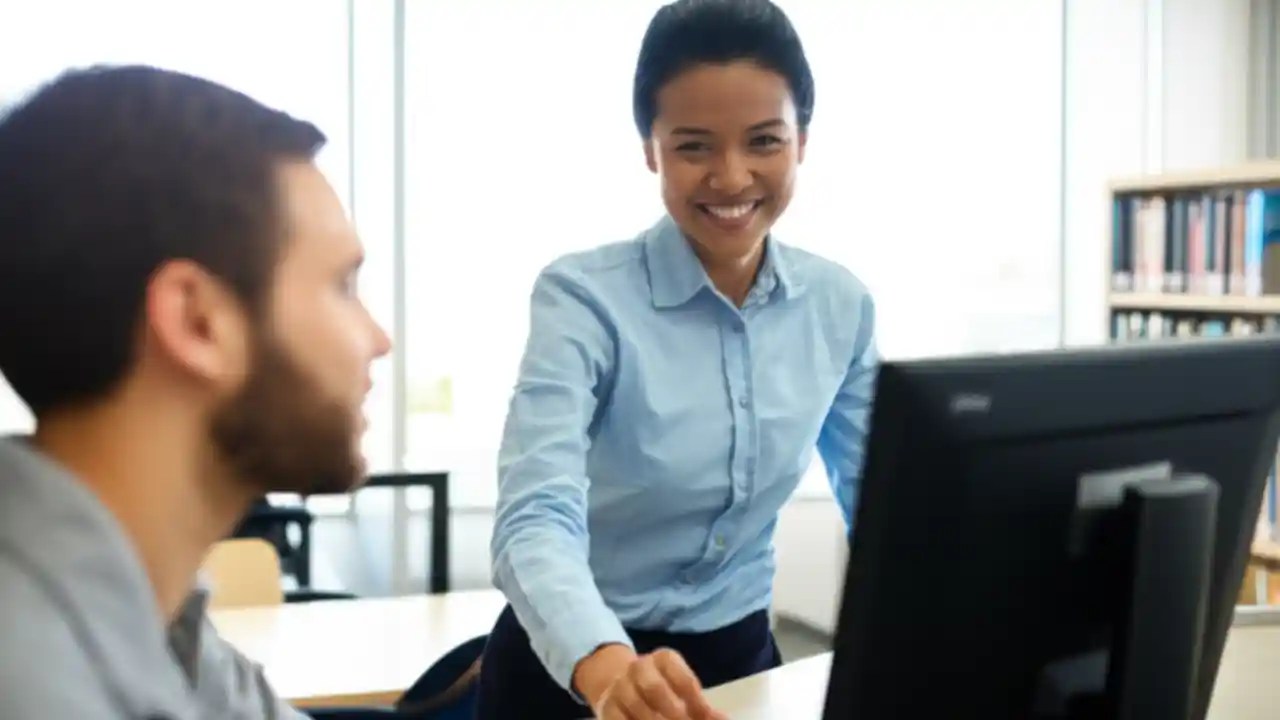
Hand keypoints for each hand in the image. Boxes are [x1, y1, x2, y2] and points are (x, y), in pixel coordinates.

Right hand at [587, 647, 726, 719]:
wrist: (620, 683)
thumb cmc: (662, 688)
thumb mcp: (681, 689)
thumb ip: (701, 708)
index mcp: (664, 659)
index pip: (683, 679)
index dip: (697, 703)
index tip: (705, 717)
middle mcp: (639, 668)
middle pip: (655, 689)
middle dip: (673, 712)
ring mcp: (620, 687)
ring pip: (637, 707)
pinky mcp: (607, 707)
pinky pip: (620, 719)